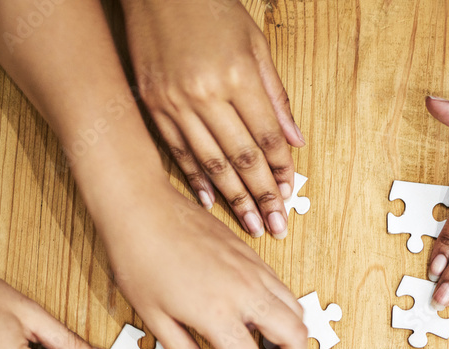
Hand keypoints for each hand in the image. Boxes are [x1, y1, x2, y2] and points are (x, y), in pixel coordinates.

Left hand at [101, 182, 306, 348]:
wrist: (141, 205)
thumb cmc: (139, 260)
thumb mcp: (155, 318)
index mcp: (218, 314)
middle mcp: (246, 293)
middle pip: (294, 339)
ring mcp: (254, 272)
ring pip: (296, 313)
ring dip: (292, 343)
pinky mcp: (254, 257)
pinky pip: (284, 293)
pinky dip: (285, 317)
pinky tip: (260, 326)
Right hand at [123, 0, 303, 236]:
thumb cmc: (208, 8)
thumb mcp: (254, 43)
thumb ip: (275, 94)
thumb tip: (294, 139)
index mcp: (237, 76)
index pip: (267, 137)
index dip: (281, 170)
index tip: (289, 194)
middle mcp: (206, 93)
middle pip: (242, 158)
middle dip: (262, 197)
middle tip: (276, 226)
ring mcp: (176, 102)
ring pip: (212, 163)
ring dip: (234, 199)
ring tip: (251, 225)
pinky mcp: (154, 106)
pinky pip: (179, 153)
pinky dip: (197, 180)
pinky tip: (211, 202)